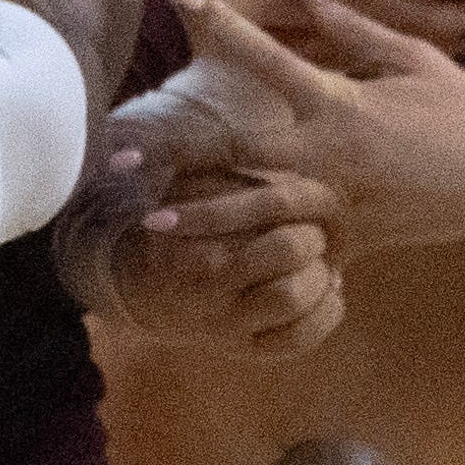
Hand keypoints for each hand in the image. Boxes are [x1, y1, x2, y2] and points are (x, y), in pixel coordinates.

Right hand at [101, 163, 347, 360]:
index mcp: (202, 248)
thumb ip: (216, 160)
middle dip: (311, 243)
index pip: (278, 222)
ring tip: (319, 265)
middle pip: (291, 263)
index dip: (301, 211)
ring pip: (296, 303)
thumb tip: (245, 115)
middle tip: (313, 235)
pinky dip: (324, 315)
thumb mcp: (188, 188)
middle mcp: (213, 291)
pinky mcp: (246, 349)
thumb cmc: (178, 224)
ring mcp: (229, 326)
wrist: (138, 288)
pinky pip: (299, 340)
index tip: (303, 203)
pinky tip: (327, 293)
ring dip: (319, 281)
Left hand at [170, 0, 464, 257]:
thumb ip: (349, 26)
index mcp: (341, 103)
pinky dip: (253, 259)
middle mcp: (330, 157)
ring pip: (255, 216)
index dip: (221, 25)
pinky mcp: (348, 243)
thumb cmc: (462, 110)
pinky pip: (291, 255)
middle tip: (119, 153)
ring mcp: (337, 206)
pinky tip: (213, 266)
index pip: (267, 58)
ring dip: (201, 218)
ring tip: (153, 222)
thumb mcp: (411, 57)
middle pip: (237, 152)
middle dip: (176, 152)